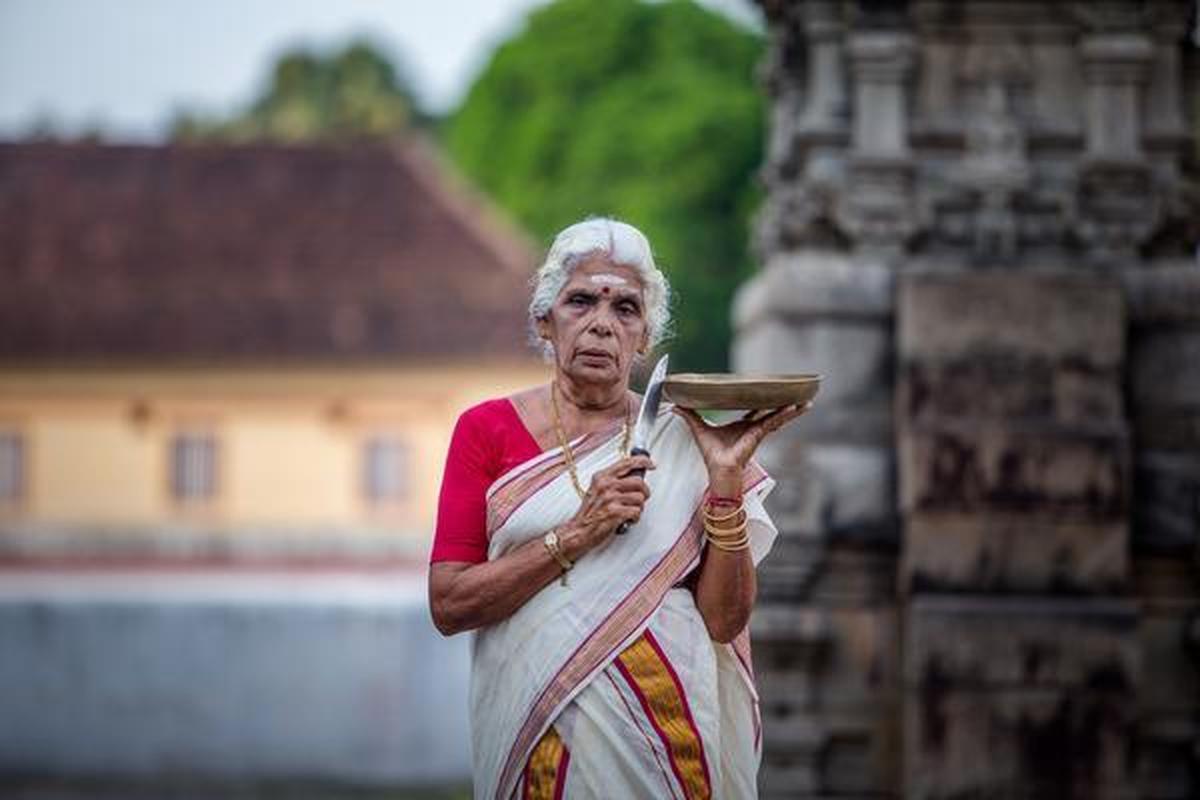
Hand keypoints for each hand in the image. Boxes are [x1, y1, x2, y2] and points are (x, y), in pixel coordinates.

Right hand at [561, 454, 653, 553]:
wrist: (579, 531)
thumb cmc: (590, 512)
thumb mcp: (597, 490)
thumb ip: (614, 480)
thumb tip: (635, 476)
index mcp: (602, 477)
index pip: (627, 463)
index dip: (643, 461)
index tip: (652, 465)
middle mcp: (606, 485)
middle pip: (639, 482)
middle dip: (644, 492)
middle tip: (640, 499)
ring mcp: (610, 498)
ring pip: (640, 498)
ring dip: (639, 508)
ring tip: (629, 512)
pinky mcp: (615, 512)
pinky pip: (637, 511)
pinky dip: (635, 518)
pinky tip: (627, 520)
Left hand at [673, 403, 811, 481]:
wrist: (718, 470)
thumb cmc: (712, 454)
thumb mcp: (699, 428)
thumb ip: (689, 415)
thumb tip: (675, 404)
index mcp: (743, 426)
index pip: (756, 410)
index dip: (763, 401)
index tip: (770, 392)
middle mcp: (753, 428)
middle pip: (772, 412)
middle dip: (785, 404)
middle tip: (798, 395)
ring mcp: (758, 431)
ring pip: (778, 416)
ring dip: (791, 410)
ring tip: (806, 402)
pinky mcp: (759, 434)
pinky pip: (775, 422)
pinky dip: (785, 415)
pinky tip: (795, 407)